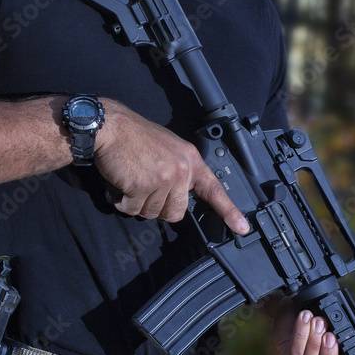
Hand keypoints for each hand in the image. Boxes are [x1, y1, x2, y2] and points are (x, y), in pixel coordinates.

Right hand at [93, 99, 248, 233]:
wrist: (112, 127)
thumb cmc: (137, 136)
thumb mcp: (171, 147)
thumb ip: (182, 170)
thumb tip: (182, 194)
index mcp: (191, 160)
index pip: (214, 190)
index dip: (229, 211)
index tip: (242, 227)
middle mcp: (181, 171)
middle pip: (176, 212)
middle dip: (160, 207)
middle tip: (147, 189)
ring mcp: (162, 179)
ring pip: (153, 213)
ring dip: (139, 204)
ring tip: (133, 180)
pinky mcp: (141, 187)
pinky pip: (133, 210)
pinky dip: (123, 202)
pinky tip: (122, 185)